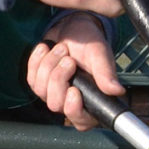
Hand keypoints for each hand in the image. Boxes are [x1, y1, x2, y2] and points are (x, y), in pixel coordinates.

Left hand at [25, 12, 123, 129]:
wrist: (73, 28)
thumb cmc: (90, 41)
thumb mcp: (99, 54)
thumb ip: (106, 73)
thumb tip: (117, 91)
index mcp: (91, 99)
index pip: (81, 120)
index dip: (73, 109)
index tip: (73, 90)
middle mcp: (71, 101)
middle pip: (55, 104)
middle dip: (59, 78)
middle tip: (69, 59)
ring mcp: (53, 94)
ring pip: (41, 90)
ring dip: (49, 65)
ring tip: (61, 48)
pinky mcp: (39, 83)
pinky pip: (31, 78)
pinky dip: (37, 60)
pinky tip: (47, 48)